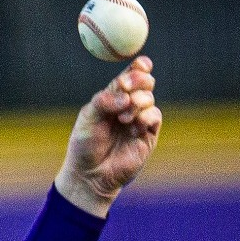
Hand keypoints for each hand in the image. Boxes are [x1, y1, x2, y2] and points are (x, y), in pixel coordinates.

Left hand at [55, 56, 161, 218]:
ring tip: (122, 118)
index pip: (130, 75)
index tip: (138, 65)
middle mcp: (128, 105)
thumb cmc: (85, 145)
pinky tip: (133, 127)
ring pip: (149, 98)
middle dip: (139, 80)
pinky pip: (154, 116)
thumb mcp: (88, 118)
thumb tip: (125, 95)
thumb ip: (104, 101)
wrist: (90, 174)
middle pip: (145, 82)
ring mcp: (139, 119)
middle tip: (127, 86)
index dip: (138, 68)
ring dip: (137, 103)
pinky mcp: (148, 135)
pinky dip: (145, 117)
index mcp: (113, 97)